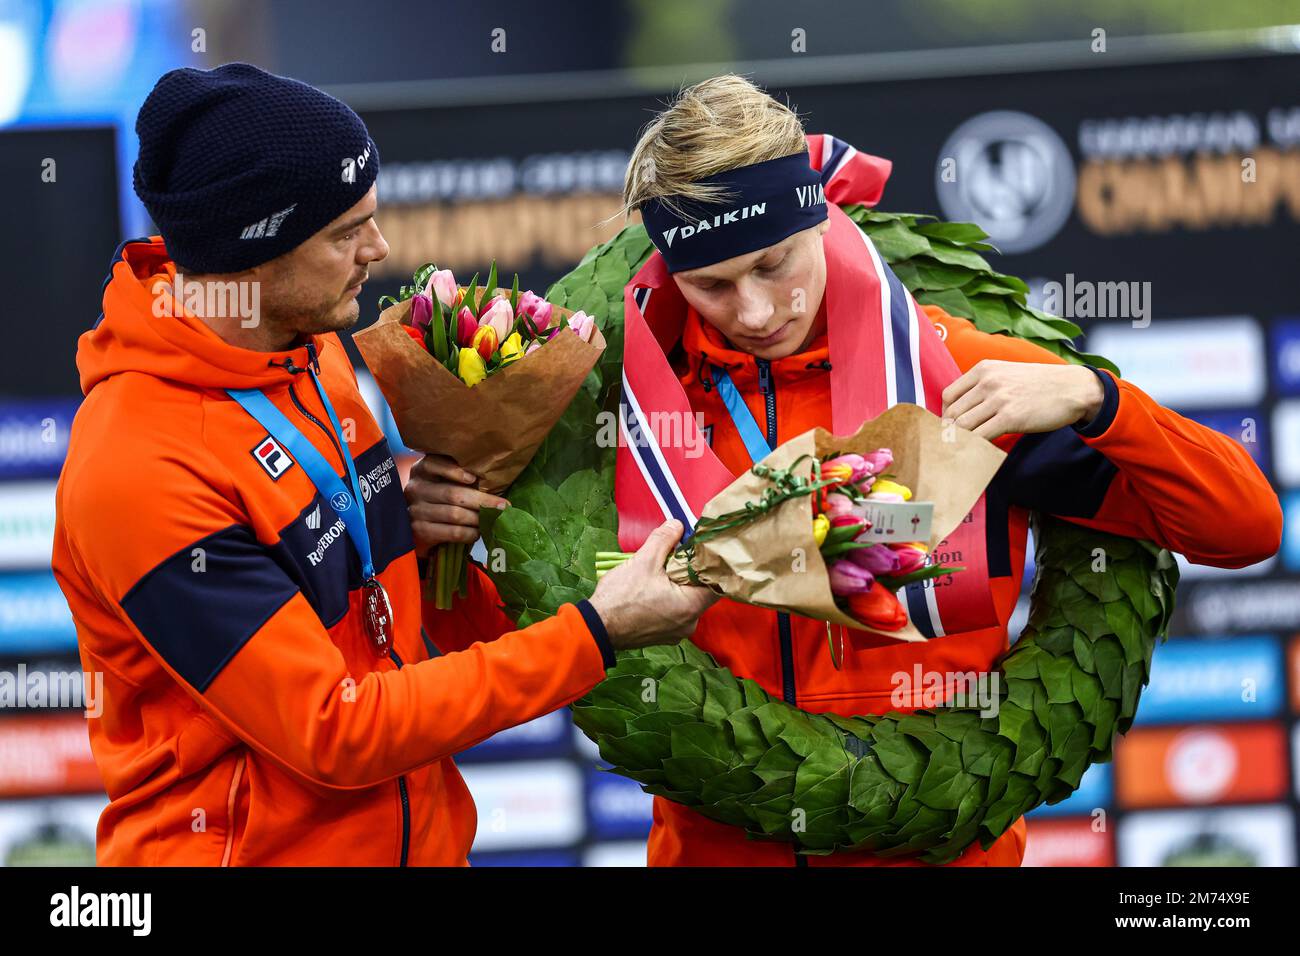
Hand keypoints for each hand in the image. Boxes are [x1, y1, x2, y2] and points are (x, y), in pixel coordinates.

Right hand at [404, 454, 508, 556]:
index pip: (434, 464)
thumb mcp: (443, 480)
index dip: (454, 471)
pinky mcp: (421, 530)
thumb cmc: (441, 497)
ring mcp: (416, 510)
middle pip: (453, 494)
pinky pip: (452, 532)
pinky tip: (478, 533)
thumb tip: (496, 480)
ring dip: (478, 519)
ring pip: (455, 514)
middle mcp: (416, 488)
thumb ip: (461, 476)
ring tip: (492, 520)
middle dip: (482, 500)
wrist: (419, 526)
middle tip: (503, 506)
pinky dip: (470, 533)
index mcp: (421, 470)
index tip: (473, 478)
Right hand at [588, 520, 718, 649]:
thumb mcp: (644, 561)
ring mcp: (675, 633)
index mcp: (691, 607)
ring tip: (661, 570)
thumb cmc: (621, 598)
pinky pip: (672, 612)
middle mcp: (689, 624)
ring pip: (685, 602)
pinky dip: (667, 599)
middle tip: (677, 555)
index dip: (711, 564)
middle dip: (690, 573)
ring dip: (677, 586)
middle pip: (700, 592)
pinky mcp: (662, 636)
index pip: (717, 583)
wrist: (596, 628)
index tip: (701, 550)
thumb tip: (677, 525)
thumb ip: (664, 540)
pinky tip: (652, 588)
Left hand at [940, 360, 1103, 441]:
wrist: (1073, 388)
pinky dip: (975, 447)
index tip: (952, 426)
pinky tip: (979, 452)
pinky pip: (980, 437)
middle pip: (952, 413)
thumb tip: (963, 410)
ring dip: (960, 441)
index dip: (946, 415)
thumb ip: (984, 386)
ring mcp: (998, 399)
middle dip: (950, 432)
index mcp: (983, 369)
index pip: (948, 395)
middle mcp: (987, 382)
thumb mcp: (1007, 373)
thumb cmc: (1040, 384)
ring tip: (964, 450)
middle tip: (956, 444)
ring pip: (962, 426)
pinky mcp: (1010, 417)